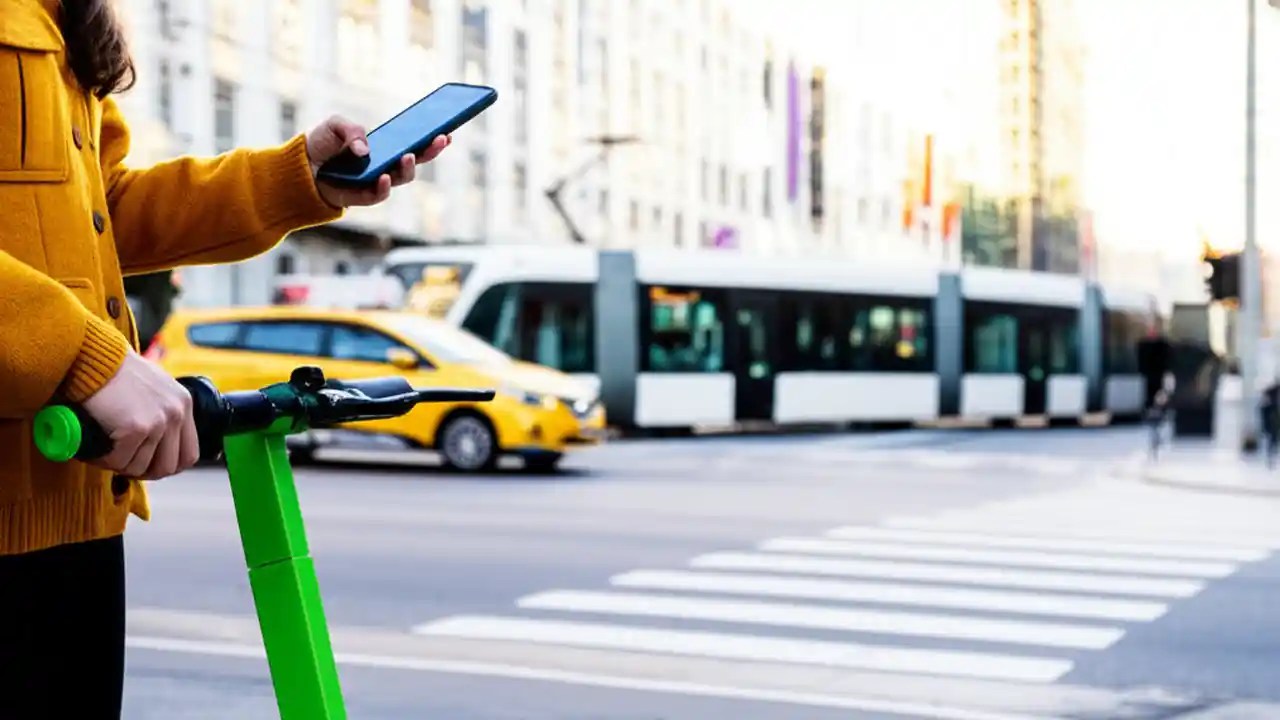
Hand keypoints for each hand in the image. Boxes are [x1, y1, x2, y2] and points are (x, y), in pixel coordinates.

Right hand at [81, 352, 198, 479]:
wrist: (94, 357)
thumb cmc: (116, 371)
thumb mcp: (155, 388)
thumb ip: (162, 411)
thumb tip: (157, 442)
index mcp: (184, 404)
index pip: (189, 454)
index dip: (167, 465)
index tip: (149, 464)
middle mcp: (176, 414)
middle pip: (168, 467)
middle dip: (144, 471)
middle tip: (124, 463)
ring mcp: (158, 422)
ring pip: (141, 467)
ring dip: (120, 465)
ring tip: (106, 451)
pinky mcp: (135, 428)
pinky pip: (120, 462)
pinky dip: (105, 460)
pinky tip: (96, 449)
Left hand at [306, 115, 450, 208]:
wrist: (298, 166)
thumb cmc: (321, 143)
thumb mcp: (335, 124)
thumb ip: (351, 130)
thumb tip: (365, 150)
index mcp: (386, 146)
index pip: (415, 141)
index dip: (432, 136)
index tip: (448, 128)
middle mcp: (386, 165)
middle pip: (417, 159)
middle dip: (432, 149)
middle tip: (441, 137)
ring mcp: (377, 181)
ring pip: (402, 177)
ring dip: (409, 167)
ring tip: (409, 154)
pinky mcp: (363, 197)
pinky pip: (379, 194)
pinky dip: (384, 186)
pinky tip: (384, 175)